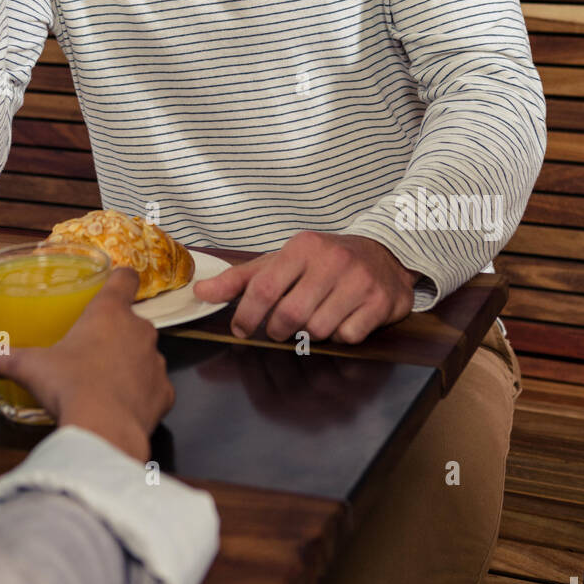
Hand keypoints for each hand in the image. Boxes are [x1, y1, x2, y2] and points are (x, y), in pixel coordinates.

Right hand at [0, 268, 173, 462]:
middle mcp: (139, 330)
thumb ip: (4, 358)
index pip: (125, 278)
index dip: (119, 279)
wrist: (104, 431)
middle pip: (131, 320)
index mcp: (109, 313)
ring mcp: (156, 361)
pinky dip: (142, 394)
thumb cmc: (70, 386)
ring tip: (105, 381)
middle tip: (91, 348)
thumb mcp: (31, 368)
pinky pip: (155, 387)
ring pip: (145, 353)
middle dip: (115, 332)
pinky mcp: (166, 392)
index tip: (112, 285)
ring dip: (130, 363)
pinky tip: (122, 406)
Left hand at [193, 230, 419, 344]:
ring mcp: (359, 280)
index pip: (264, 288)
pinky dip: (341, 335)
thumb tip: (200, 292)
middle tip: (280, 328)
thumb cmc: (323, 261)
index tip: (241, 329)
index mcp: (302, 247)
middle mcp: (332, 260)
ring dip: (311, 333)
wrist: (384, 253)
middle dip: (279, 330)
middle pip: (290, 315)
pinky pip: (348, 336)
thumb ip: (240, 279)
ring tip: (316, 317)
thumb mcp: (281, 261)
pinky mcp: (380, 301)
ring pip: (318, 329)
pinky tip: (343, 319)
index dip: (247, 315)